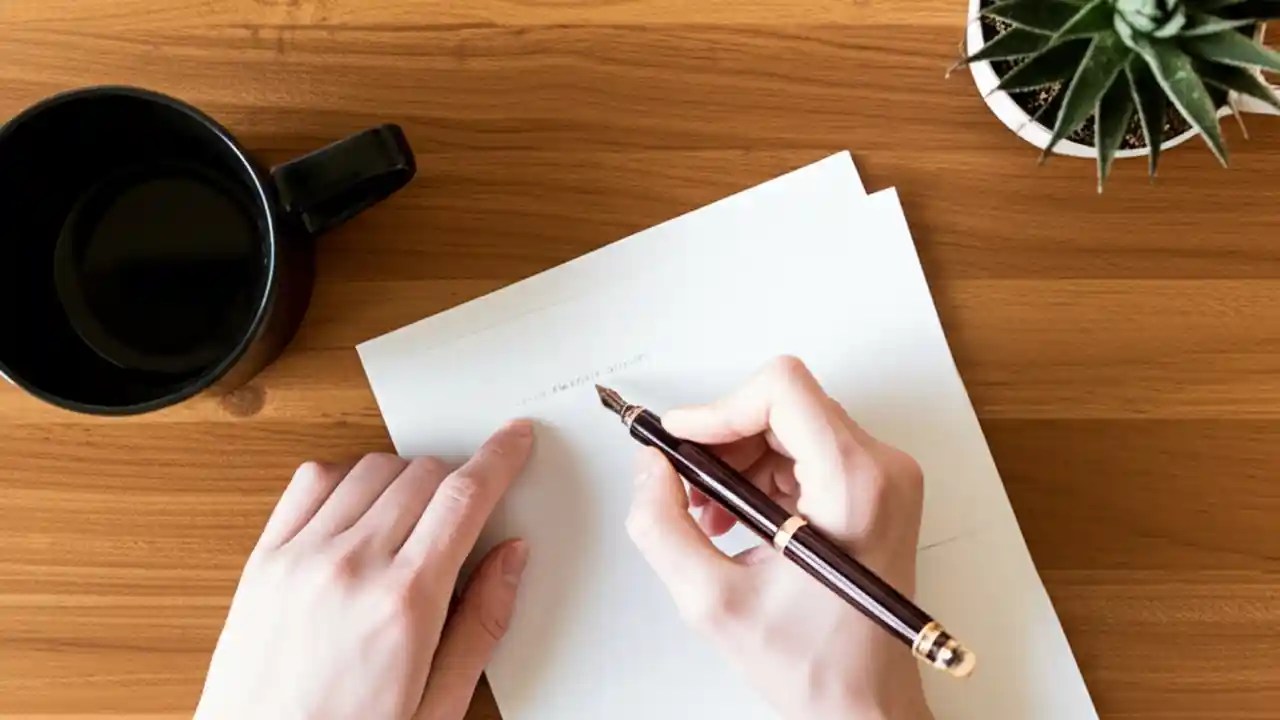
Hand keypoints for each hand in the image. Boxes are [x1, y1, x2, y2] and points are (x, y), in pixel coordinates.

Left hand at [195, 421, 533, 719]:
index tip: (514, 440)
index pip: (464, 497)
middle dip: (458, 478)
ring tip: (414, 515)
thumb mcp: (438, 702)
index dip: (499, 457)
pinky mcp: (264, 559)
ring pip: (372, 468)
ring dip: (406, 476)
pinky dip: (347, 478)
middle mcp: (351, 567)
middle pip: (424, 474)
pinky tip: (360, 506)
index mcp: (404, 604)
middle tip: (466, 507)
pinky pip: (311, 481)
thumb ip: (482, 623)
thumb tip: (511, 558)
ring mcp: (301, 558)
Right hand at [627, 357, 933, 719]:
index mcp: (855, 487)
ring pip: (789, 425)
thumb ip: (663, 526)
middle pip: (782, 404)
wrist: (867, 703)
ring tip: (711, 517)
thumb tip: (649, 471)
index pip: (783, 389)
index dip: (719, 408)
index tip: (683, 439)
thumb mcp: (713, 601)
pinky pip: (805, 452)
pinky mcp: (875, 490)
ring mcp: (883, 479)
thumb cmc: (818, 664)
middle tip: (686, 486)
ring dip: (737, 462)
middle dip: (722, 442)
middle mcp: (881, 471)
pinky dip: (760, 477)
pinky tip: (738, 522)